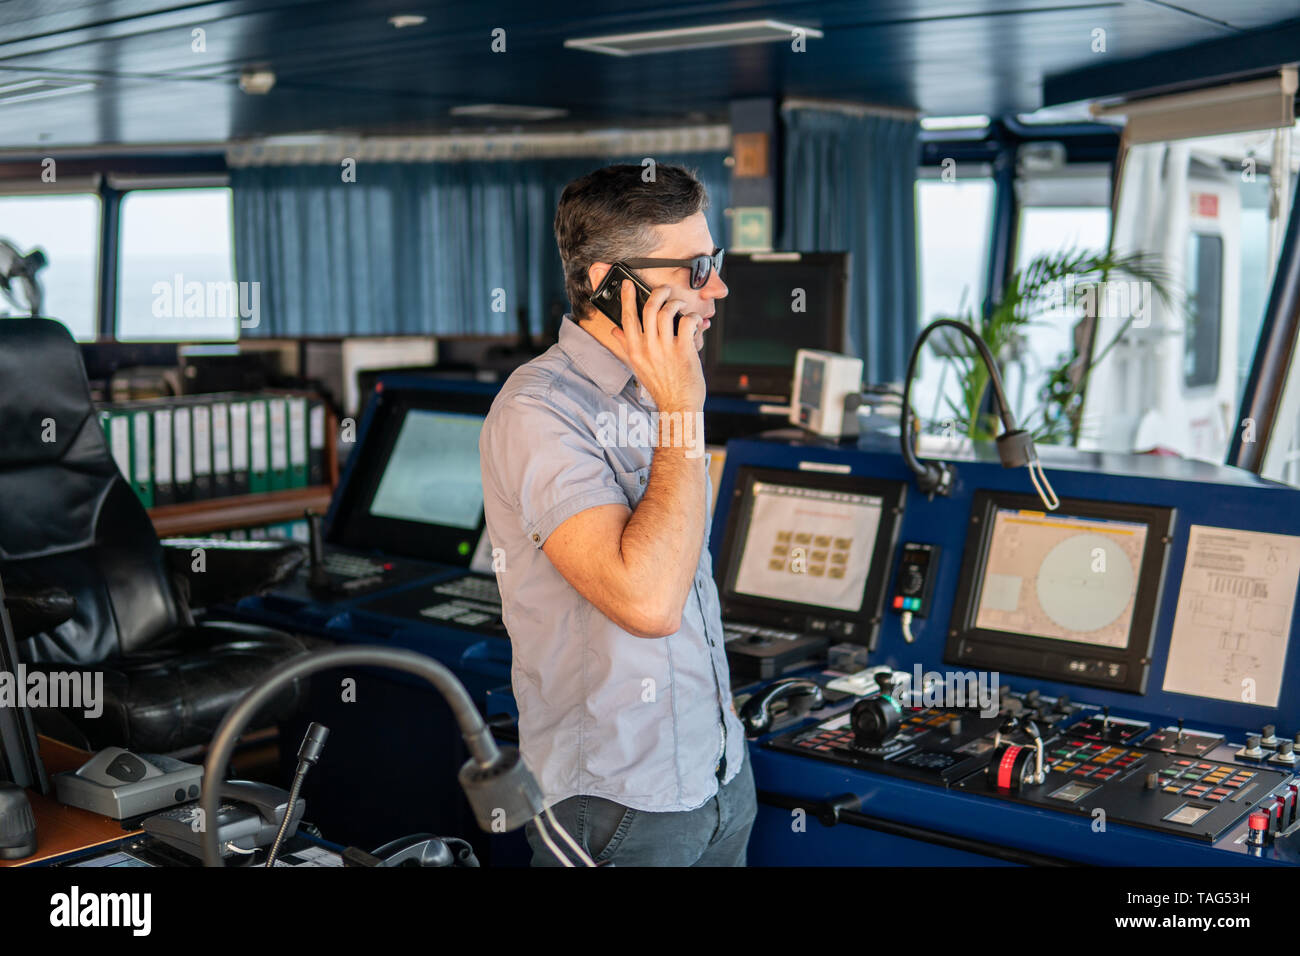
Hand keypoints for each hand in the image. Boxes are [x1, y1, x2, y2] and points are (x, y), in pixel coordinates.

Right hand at [613, 279, 704, 412]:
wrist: (678, 405)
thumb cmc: (660, 386)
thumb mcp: (638, 366)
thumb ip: (627, 346)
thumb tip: (615, 331)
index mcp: (635, 351)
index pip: (627, 318)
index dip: (627, 298)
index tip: (627, 284)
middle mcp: (648, 348)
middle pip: (649, 309)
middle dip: (658, 293)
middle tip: (665, 289)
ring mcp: (666, 349)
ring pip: (668, 312)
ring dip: (676, 304)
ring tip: (680, 306)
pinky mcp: (684, 351)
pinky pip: (687, 322)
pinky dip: (692, 317)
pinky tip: (694, 322)